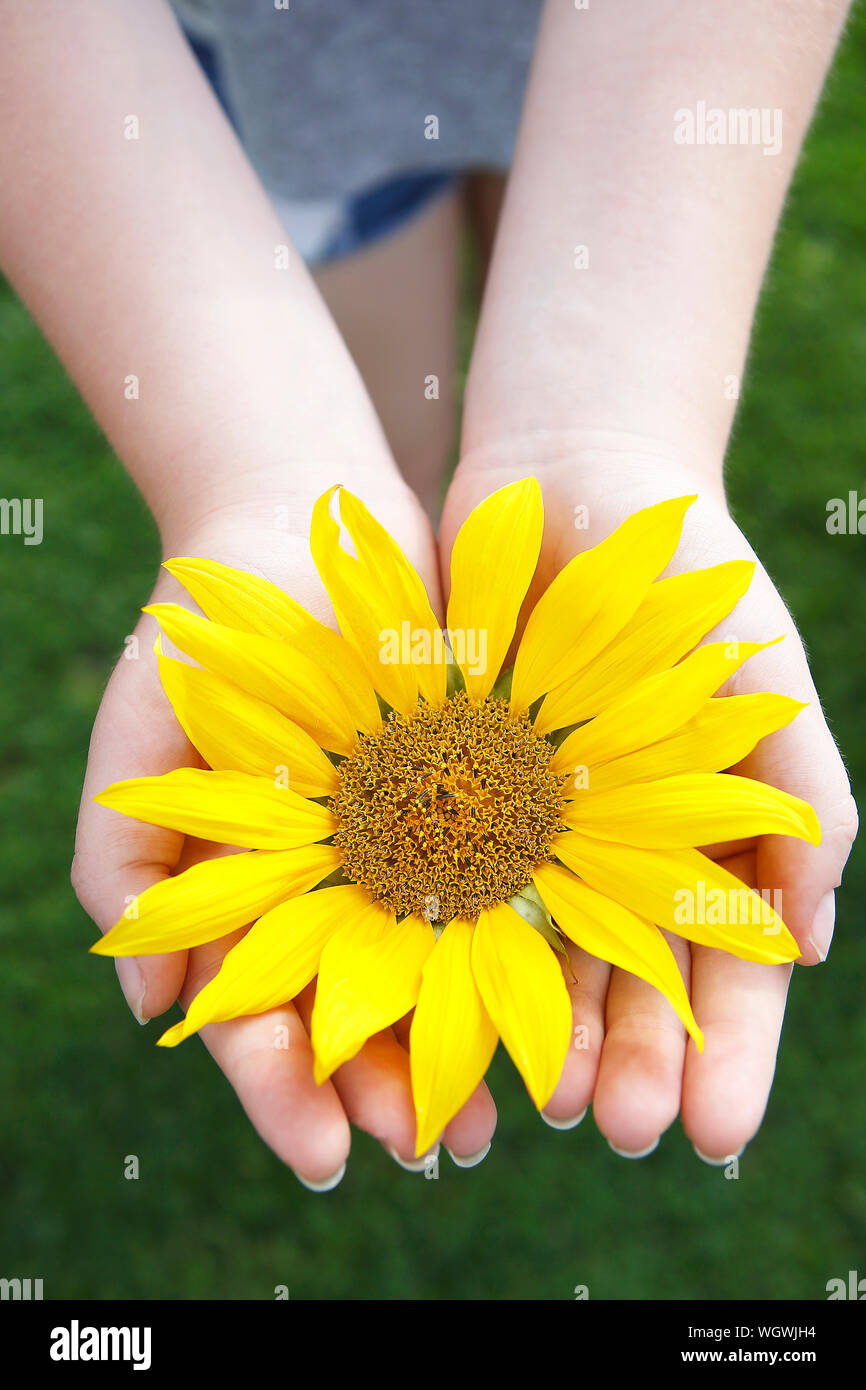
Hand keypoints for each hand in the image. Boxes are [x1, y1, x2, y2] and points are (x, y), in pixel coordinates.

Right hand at [72, 475, 496, 1186]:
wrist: (306, 519)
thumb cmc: (206, 635)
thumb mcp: (140, 741)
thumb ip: (128, 870)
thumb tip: (148, 1010)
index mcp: (238, 897)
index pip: (253, 1017)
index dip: (284, 1090)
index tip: (326, 1151)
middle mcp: (323, 889)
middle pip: (353, 1017)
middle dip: (389, 1089)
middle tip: (438, 1148)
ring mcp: (398, 850)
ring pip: (434, 975)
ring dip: (466, 1047)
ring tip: (512, 1111)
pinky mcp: (472, 802)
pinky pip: (500, 890)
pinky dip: (522, 948)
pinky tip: (556, 996)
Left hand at [441, 439, 857, 1160]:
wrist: (571, 481)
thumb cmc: (690, 581)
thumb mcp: (764, 687)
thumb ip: (805, 804)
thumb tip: (811, 944)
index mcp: (710, 843)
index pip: (730, 976)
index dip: (726, 1059)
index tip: (709, 1135)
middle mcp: (623, 859)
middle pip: (636, 989)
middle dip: (637, 1064)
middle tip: (622, 1126)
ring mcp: (540, 836)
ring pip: (547, 964)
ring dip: (551, 1036)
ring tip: (547, 1095)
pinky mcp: (456, 799)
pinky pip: (456, 895)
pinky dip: (462, 955)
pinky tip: (455, 1007)